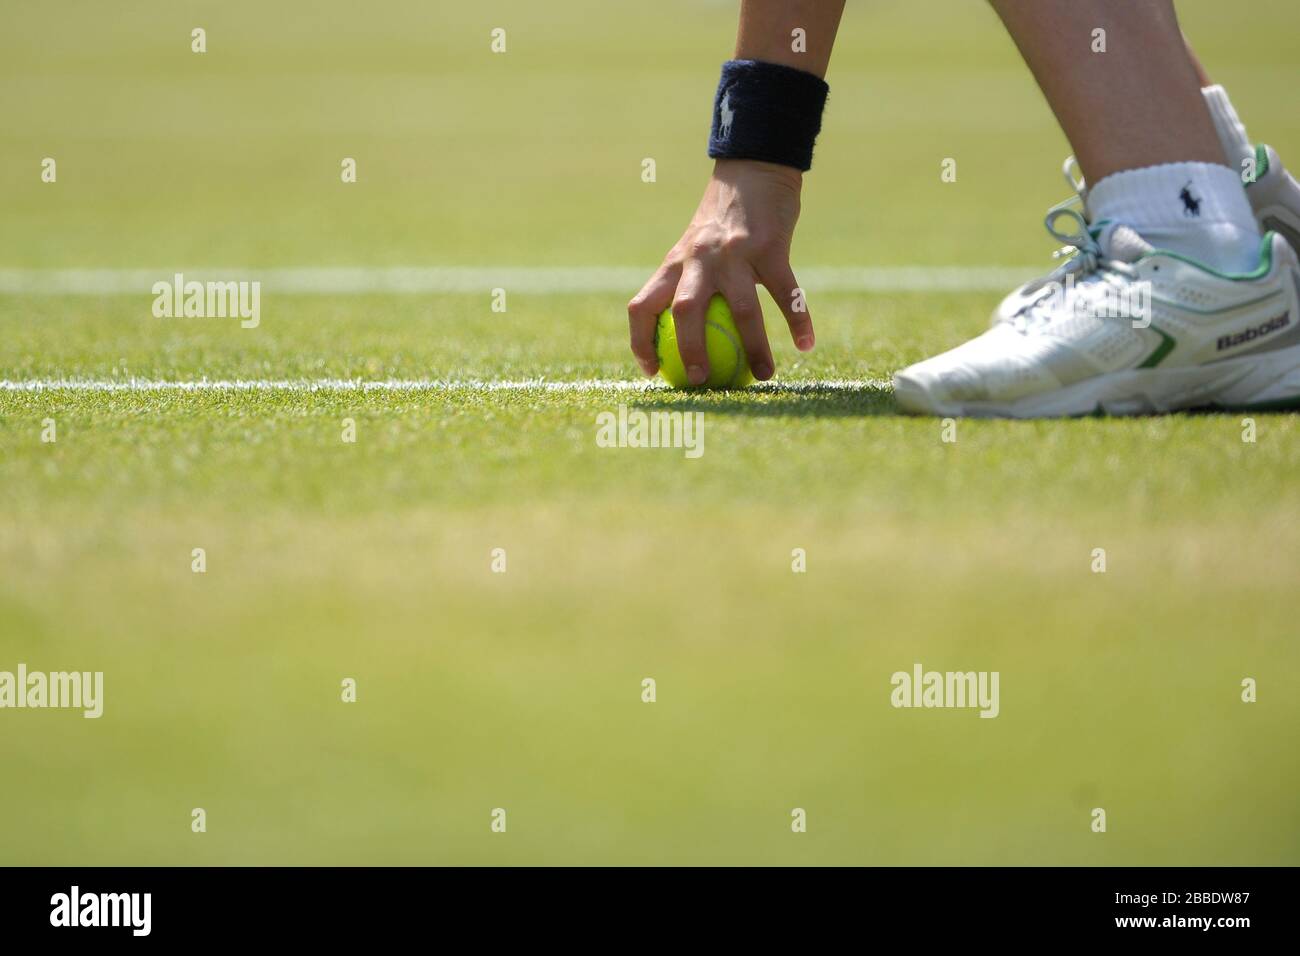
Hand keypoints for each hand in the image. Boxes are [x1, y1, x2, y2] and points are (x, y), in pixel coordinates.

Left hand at [628, 159, 814, 382]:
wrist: (753, 170)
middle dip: (689, 351)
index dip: (640, 342)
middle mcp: (698, 259)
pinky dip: (798, 320)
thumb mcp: (692, 249)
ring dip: (754, 347)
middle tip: (700, 381)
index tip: (652, 371)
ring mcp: (734, 253)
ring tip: (764, 375)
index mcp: (674, 263)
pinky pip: (786, 292)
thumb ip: (684, 284)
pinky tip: (806, 345)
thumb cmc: (721, 221)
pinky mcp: (770, 247)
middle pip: (685, 311)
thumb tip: (682, 340)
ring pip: (743, 309)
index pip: (642, 306)